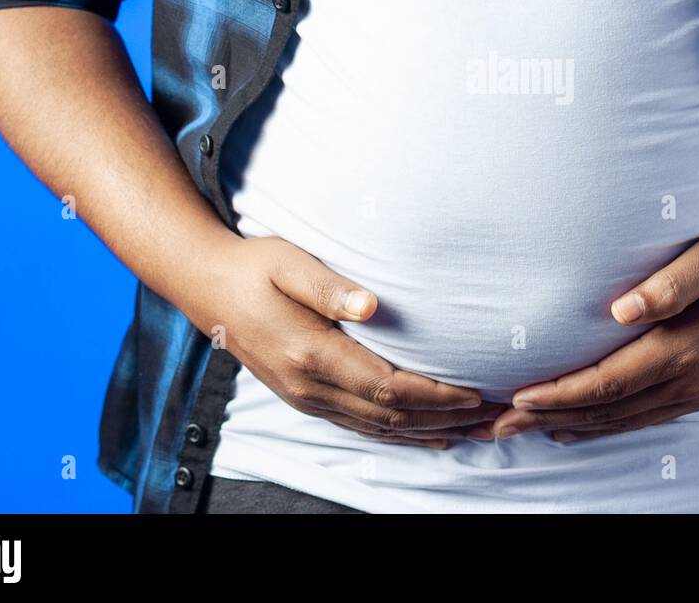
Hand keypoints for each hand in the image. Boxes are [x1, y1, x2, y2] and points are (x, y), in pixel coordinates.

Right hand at [196, 236, 503, 447]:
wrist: (206, 287)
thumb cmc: (254, 266)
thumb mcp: (288, 263)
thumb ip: (329, 286)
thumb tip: (371, 306)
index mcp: (310, 352)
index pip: (387, 386)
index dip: (434, 395)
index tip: (475, 394)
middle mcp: (309, 386)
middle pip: (390, 416)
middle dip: (445, 419)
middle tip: (492, 416)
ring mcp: (305, 398)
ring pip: (378, 429)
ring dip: (428, 432)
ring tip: (474, 431)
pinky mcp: (305, 399)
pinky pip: (360, 427)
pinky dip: (399, 436)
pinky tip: (427, 436)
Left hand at [490, 228, 698, 441]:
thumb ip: (669, 284)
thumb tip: (620, 310)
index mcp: (681, 349)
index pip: (606, 382)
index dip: (560, 393)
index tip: (519, 396)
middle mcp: (687, 381)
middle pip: (605, 409)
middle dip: (550, 418)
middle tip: (499, 425)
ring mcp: (696, 393)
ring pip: (621, 421)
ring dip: (572, 426)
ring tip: (526, 429)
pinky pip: (642, 420)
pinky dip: (605, 426)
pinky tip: (579, 428)